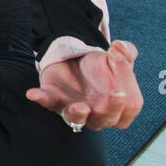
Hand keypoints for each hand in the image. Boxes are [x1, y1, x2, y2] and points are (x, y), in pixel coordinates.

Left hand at [26, 39, 142, 130]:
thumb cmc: (103, 67)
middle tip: (116, 92)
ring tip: (80, 107)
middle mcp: (97, 114)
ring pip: (76, 120)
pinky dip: (41, 99)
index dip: (131, 92)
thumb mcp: (118, 57)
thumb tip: (121, 45)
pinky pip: (47, 102)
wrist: (77, 58)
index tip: (125, 72)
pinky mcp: (53, 99)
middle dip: (111, 107)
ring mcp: (73, 109)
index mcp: (120, 108)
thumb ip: (127, 52)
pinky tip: (33, 94)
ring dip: (77, 114)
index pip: (130, 107)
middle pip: (106, 119)